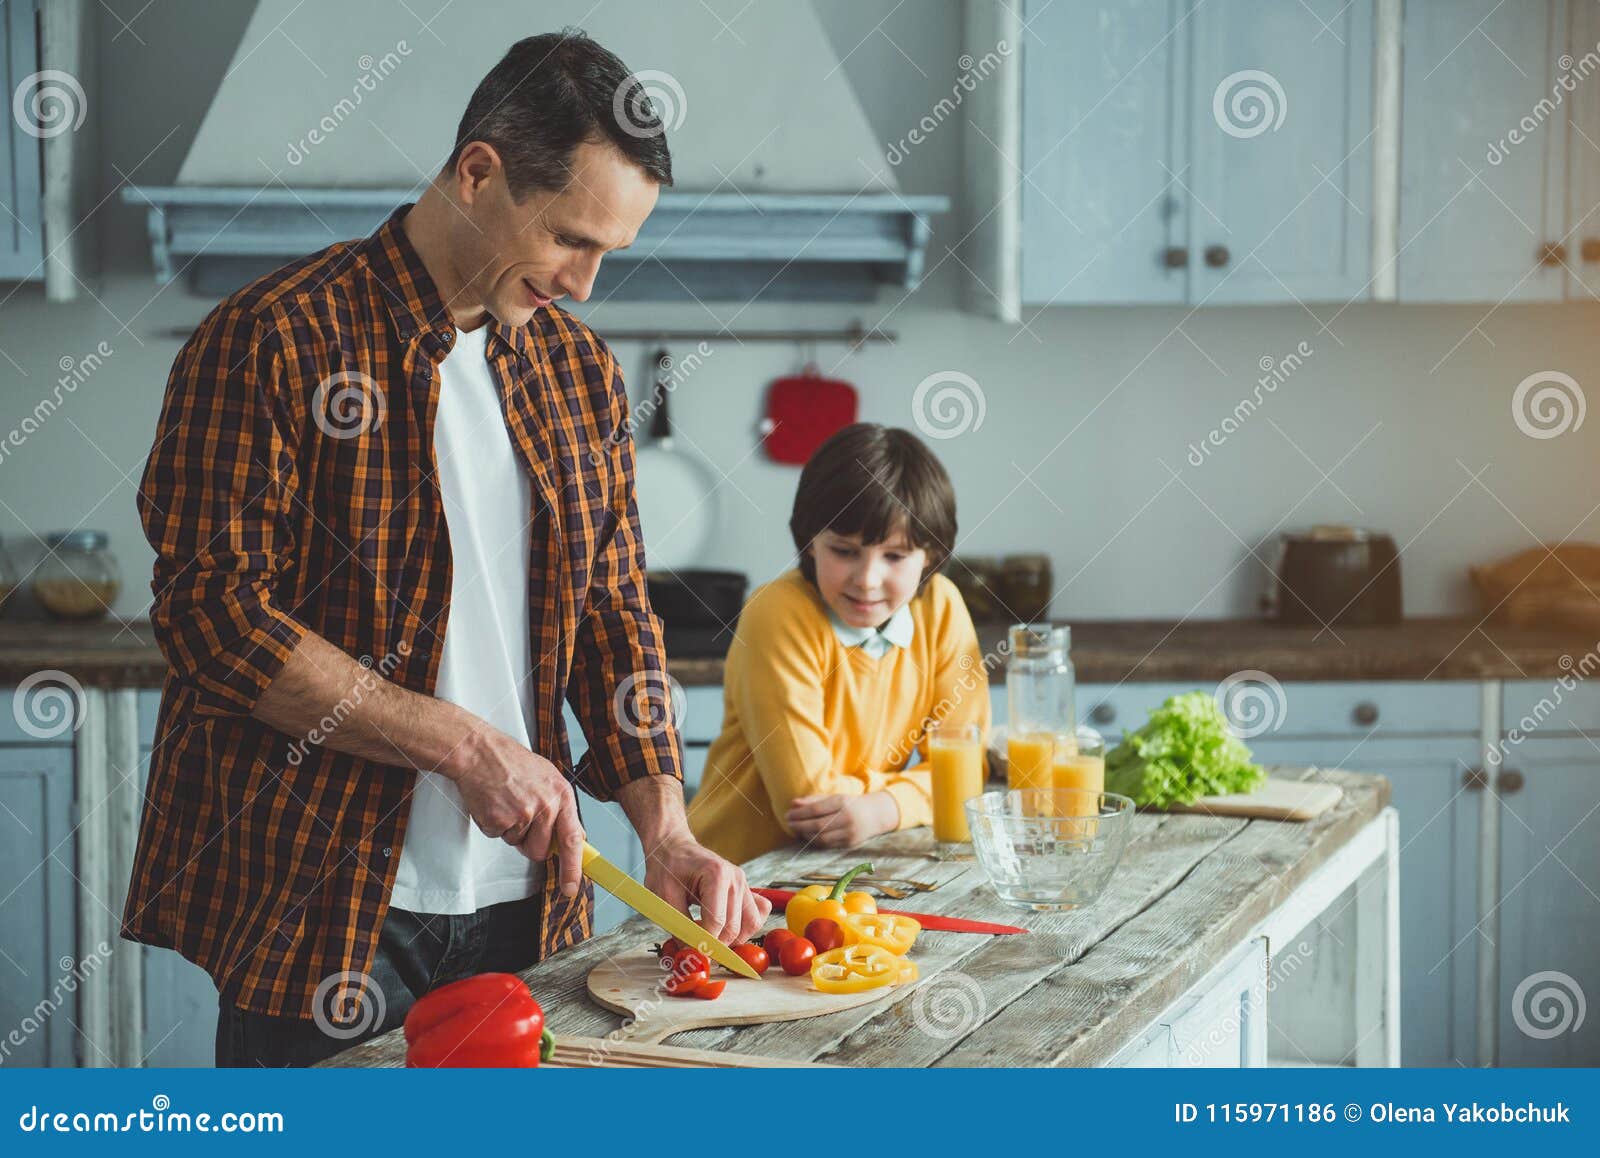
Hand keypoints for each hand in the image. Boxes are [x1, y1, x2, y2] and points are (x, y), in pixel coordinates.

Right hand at [443, 724, 585, 896]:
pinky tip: (494, 803)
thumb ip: (560, 808)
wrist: (479, 751)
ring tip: (507, 803)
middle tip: (521, 818)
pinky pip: (499, 837)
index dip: (574, 868)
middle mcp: (546, 805)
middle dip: (530, 844)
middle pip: (541, 851)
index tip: (571, 888)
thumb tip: (573, 838)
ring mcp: (522, 813)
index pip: (573, 840)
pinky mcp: (499, 820)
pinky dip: (494, 825)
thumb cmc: (512, 763)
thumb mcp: (547, 778)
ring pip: (519, 845)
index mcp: (562, 794)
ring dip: (511, 832)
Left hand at [644, 835, 770, 944]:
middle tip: (696, 945)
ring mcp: (744, 883)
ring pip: (751, 924)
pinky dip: (746, 927)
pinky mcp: (746, 889)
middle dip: (716, 944)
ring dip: (732, 938)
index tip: (691, 952)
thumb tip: (691, 954)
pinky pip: (758, 914)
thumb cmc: (667, 868)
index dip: (704, 943)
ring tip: (710, 935)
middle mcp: (735, 878)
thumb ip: (679, 926)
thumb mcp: (664, 897)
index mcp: (716, 875)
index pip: (717, 922)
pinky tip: (726, 927)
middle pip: (734, 927)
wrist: (674, 848)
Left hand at [786, 791, 899, 848]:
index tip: (788, 814)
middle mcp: (847, 817)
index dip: (800, 813)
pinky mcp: (850, 843)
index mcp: (842, 802)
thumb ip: (813, 800)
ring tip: (797, 830)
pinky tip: (808, 836)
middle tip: (789, 823)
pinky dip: (815, 841)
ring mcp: (850, 832)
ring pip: (822, 838)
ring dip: (806, 835)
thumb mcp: (834, 797)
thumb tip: (793, 803)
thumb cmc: (850, 804)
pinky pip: (828, 845)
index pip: (816, 809)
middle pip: (818, 825)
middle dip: (800, 825)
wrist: (876, 815)